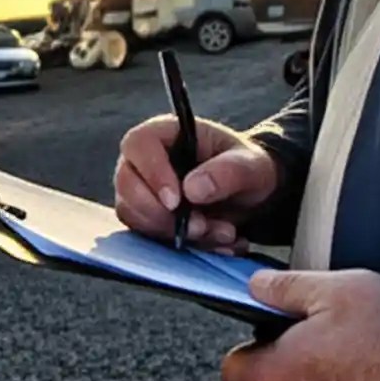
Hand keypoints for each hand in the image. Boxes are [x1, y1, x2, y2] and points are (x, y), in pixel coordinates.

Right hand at [114, 115, 278, 251]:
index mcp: (164, 134)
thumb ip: (228, 171)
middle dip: (162, 215)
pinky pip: (147, 236)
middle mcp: (143, 161)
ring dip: (172, 233)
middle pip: (127, 186)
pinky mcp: (145, 218)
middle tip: (200, 226)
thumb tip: (192, 190)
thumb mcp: (251, 165)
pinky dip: (178, 246)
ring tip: (217, 233)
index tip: (176, 201)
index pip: (138, 144)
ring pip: (134, 215)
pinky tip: (212, 244)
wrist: (250, 196)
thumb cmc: (246, 168)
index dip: (152, 172)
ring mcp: (140, 191)